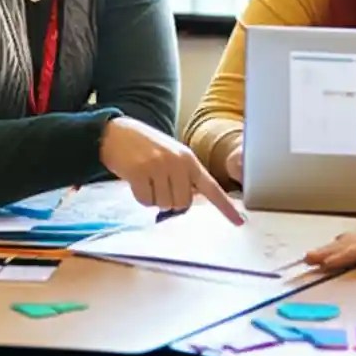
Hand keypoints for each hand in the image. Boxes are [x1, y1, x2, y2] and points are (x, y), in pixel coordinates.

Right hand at [99, 117, 242, 225]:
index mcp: (189, 160)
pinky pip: (145, 201)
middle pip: (183, 204)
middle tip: (159, 186)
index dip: (225, 207)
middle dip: (170, 201)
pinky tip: (136, 180)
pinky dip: (140, 196)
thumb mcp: (172, 156)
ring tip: (147, 180)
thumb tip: (186, 204)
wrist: (116, 132)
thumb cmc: (146, 148)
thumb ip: (184, 176)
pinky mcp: (139, 172)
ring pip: (164, 205)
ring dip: (154, 198)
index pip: (212, 187)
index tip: (239, 222)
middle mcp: (177, 163)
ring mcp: (159, 166)